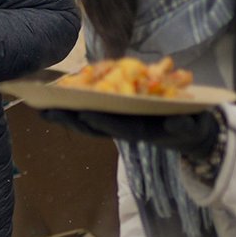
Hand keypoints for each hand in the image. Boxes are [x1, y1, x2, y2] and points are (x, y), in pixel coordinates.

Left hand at [40, 108, 220, 159]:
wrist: (190, 134)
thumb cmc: (191, 128)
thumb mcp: (193, 128)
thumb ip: (185, 127)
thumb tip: (177, 124)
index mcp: (143, 130)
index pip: (119, 127)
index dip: (101, 121)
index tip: (84, 114)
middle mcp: (126, 128)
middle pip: (94, 125)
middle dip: (71, 118)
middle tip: (46, 111)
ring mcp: (119, 123)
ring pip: (88, 121)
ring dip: (66, 115)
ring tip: (42, 108)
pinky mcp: (116, 117)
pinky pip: (92, 113)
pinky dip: (74, 108)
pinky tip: (57, 101)